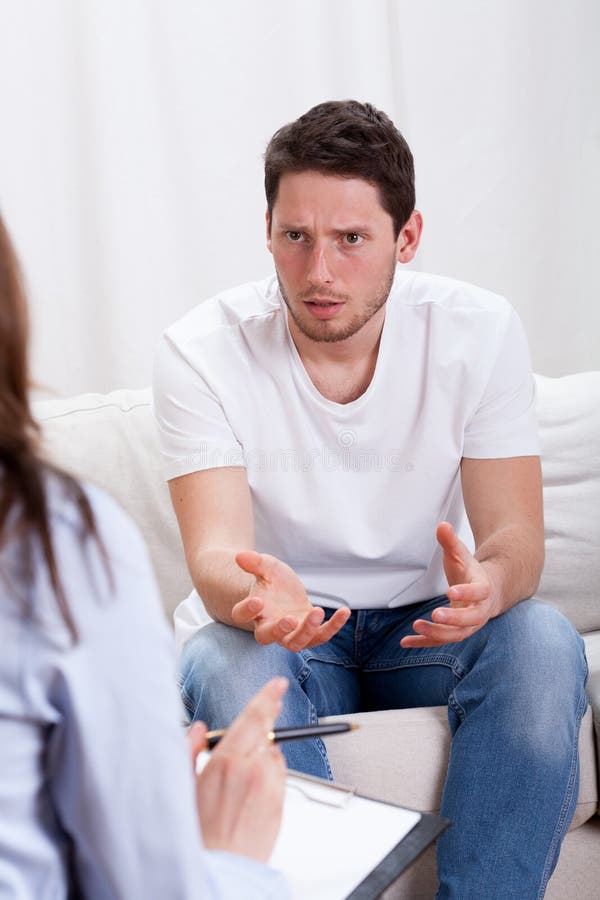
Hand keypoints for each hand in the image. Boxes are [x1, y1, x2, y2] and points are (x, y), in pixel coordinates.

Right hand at [192, 677, 288, 862]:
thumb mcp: (182, 786)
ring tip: (242, 778)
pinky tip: (250, 793)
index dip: (267, 697)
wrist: (220, 872)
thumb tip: (199, 730)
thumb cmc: (196, 834)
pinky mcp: (280, 803)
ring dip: (263, 755)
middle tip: (270, 710)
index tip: (278, 685)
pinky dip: (269, 776)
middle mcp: (252, 770)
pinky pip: (278, 778)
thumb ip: (190, 750)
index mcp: (226, 761)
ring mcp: (270, 787)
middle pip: (267, 732)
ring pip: (273, 756)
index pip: (253, 718)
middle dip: (267, 721)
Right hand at [232, 550, 350, 649]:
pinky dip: (334, 626)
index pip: (241, 615)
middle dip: (279, 631)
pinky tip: (344, 611)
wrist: (284, 592)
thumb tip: (240, 555)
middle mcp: (268, 626)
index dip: (247, 610)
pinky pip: (321, 636)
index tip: (258, 600)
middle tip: (290, 619)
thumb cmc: (272, 581)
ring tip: (318, 611)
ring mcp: (289, 634)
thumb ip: (255, 562)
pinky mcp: (309, 634)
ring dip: (307, 631)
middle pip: (266, 637)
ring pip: (295, 643)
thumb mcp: (267, 567)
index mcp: (253, 610)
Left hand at [400, 522, 496, 647]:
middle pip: (470, 619)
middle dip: (453, 618)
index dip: (467, 592)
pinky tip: (405, 642)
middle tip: (435, 615)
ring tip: (417, 627)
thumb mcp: (461, 555)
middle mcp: (479, 610)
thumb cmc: (470, 572)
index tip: (450, 590)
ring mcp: (468, 625)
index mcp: (483, 588)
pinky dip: (423, 643)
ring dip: (437, 633)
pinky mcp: (455, 633)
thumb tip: (442, 525)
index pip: (479, 592)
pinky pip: (440, 642)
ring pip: (457, 634)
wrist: (486, 593)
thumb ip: (451, 542)